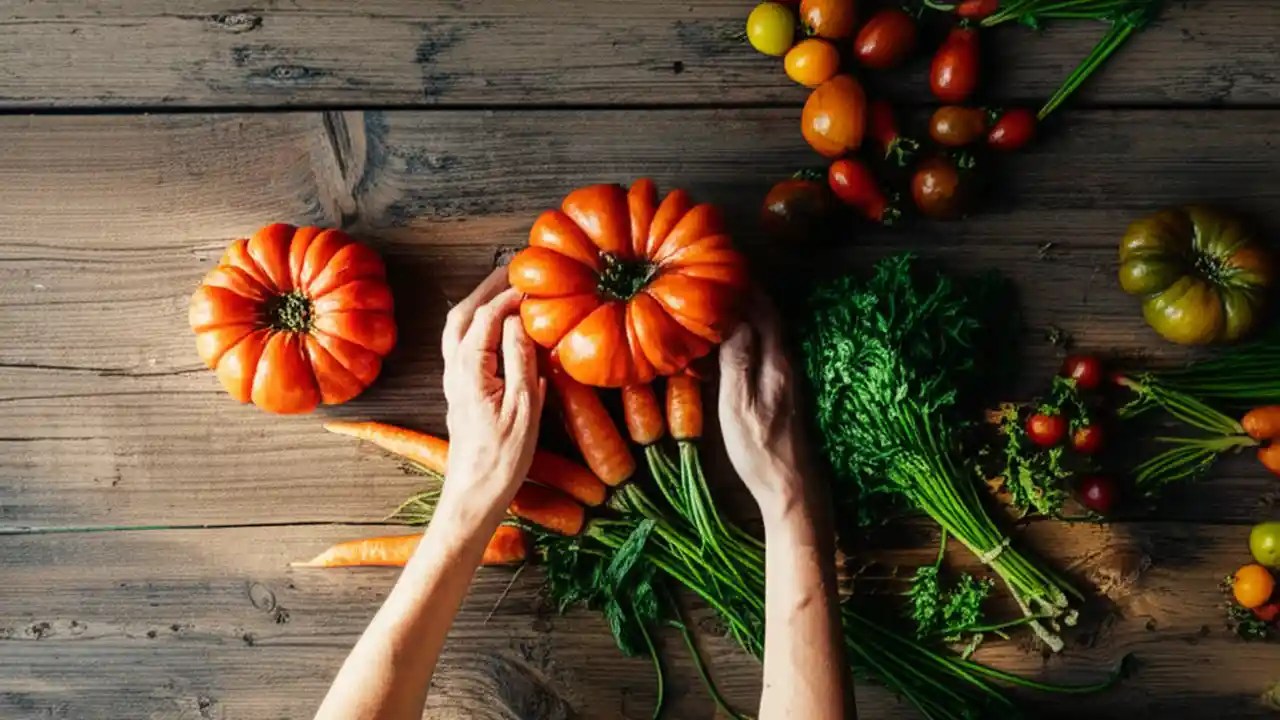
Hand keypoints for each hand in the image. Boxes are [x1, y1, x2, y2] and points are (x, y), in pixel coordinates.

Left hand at [438, 268, 544, 524]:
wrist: (473, 496)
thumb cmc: (502, 460)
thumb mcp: (523, 409)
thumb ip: (520, 359)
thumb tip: (518, 319)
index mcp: (470, 370)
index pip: (488, 317)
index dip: (510, 294)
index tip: (535, 280)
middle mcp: (454, 370)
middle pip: (463, 314)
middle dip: (487, 288)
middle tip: (513, 270)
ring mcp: (453, 380)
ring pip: (458, 328)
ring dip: (478, 303)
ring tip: (505, 290)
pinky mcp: (459, 391)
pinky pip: (462, 345)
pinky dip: (477, 324)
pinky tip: (496, 326)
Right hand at [718, 293, 817, 526]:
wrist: (790, 487)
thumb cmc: (761, 450)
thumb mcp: (739, 405)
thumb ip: (737, 361)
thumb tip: (733, 318)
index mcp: (777, 363)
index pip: (764, 311)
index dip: (746, 286)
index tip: (725, 265)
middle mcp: (785, 365)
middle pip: (768, 317)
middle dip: (746, 293)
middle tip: (718, 276)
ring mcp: (785, 379)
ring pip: (766, 333)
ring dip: (747, 313)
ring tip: (720, 300)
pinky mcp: (780, 393)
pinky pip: (763, 350)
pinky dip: (747, 335)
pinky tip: (731, 339)